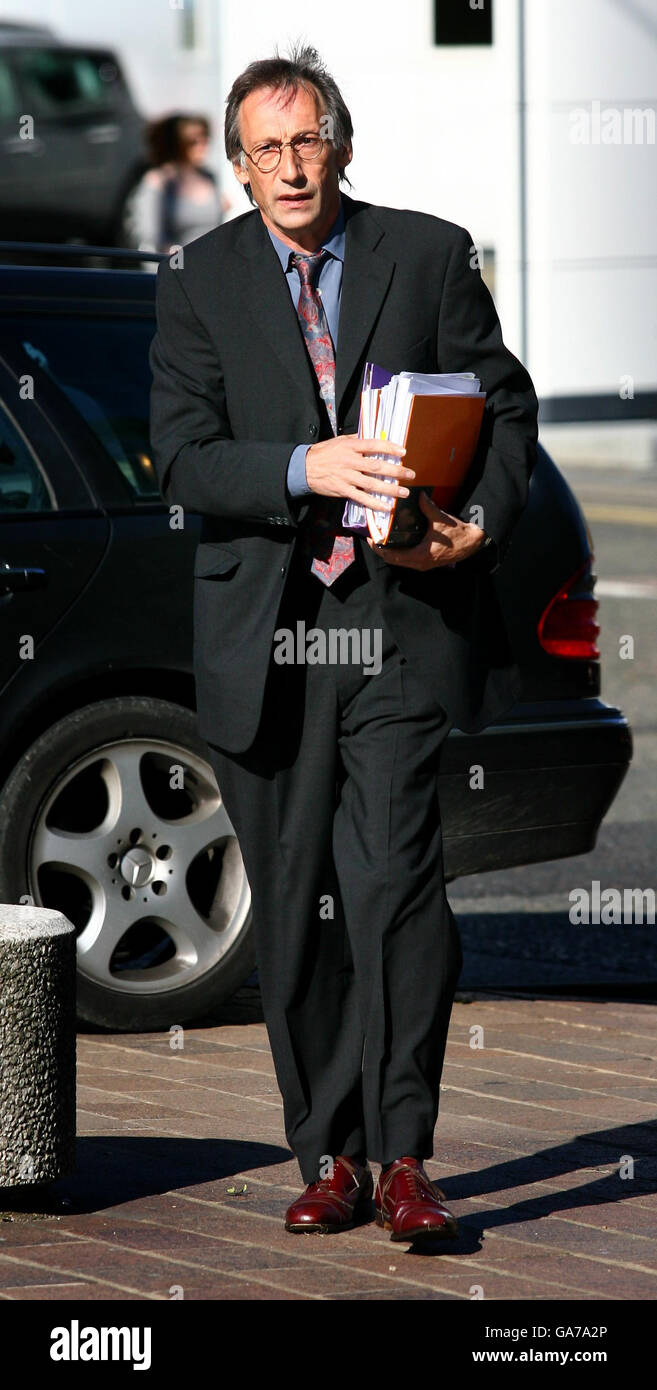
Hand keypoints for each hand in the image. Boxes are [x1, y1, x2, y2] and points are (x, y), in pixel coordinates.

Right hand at [305, 434, 414, 507]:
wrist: (303, 468)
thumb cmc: (323, 453)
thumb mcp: (339, 441)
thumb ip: (357, 440)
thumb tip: (374, 436)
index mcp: (350, 447)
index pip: (373, 445)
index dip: (389, 447)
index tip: (403, 451)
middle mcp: (350, 461)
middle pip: (377, 466)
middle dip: (396, 471)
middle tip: (410, 474)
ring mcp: (347, 477)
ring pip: (372, 484)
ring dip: (390, 489)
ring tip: (404, 492)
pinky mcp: (343, 490)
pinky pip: (361, 498)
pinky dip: (374, 503)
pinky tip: (386, 507)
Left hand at [367, 490, 486, 569]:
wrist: (472, 543)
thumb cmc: (458, 535)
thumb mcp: (441, 519)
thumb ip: (428, 507)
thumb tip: (419, 495)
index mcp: (420, 556)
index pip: (392, 556)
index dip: (378, 548)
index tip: (371, 538)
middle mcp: (419, 563)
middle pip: (392, 559)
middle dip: (380, 549)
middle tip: (373, 536)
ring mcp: (422, 564)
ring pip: (399, 560)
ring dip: (389, 551)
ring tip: (381, 538)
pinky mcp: (426, 561)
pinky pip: (407, 559)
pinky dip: (398, 551)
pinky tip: (396, 540)